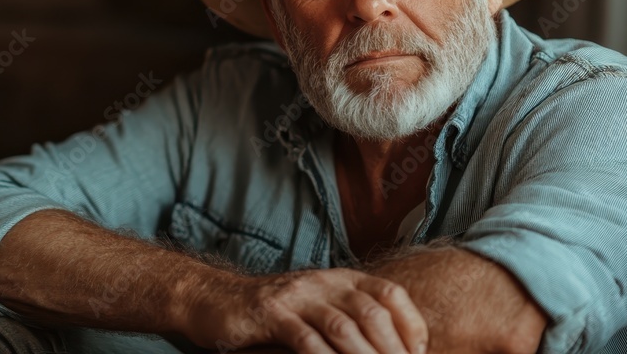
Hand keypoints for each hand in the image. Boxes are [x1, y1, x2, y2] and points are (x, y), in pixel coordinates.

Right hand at [182, 268, 427, 353]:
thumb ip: (349, 323)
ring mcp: (296, 296)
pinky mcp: (270, 314)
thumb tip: (393, 349)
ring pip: (343, 327)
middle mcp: (323, 282)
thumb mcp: (317, 311)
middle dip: (393, 351)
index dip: (412, 325)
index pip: (390, 294)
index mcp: (341, 279)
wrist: (215, 300)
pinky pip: (305, 340)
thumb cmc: (273, 315)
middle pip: (372, 313)